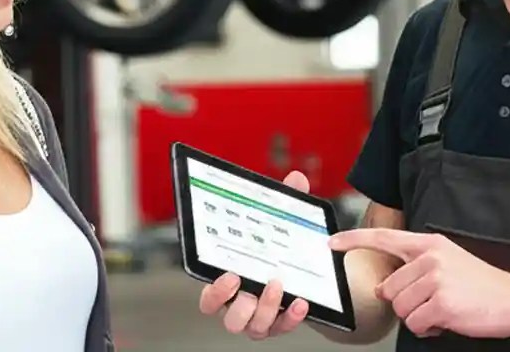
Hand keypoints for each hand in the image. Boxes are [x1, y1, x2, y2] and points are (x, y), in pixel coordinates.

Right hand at [196, 171, 312, 339]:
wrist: (301, 273)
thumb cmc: (274, 248)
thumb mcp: (276, 226)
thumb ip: (283, 204)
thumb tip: (295, 180)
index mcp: (228, 284)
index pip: (208, 300)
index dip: (214, 293)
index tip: (230, 275)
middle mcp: (239, 306)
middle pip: (229, 319)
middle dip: (239, 305)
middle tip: (247, 281)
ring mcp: (259, 318)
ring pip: (253, 328)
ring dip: (266, 308)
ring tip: (279, 284)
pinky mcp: (279, 324)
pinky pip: (281, 328)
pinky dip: (290, 318)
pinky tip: (301, 302)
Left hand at [329, 228, 509, 339]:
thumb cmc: (481, 285)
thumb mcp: (447, 264)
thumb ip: (414, 269)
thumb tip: (385, 287)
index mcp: (430, 244)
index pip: (384, 237)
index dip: (354, 240)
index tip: (332, 242)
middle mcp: (430, 257)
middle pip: (390, 288)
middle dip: (405, 303)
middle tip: (432, 303)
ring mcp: (436, 279)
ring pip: (400, 308)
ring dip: (417, 317)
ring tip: (442, 310)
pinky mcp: (442, 303)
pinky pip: (415, 323)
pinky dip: (427, 329)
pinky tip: (446, 320)